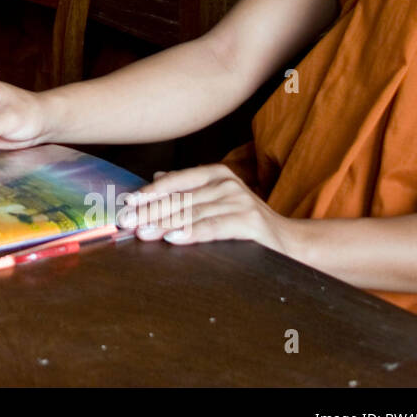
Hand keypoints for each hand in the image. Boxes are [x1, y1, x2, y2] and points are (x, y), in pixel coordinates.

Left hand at [117, 164, 294, 253]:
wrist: (290, 242)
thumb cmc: (246, 221)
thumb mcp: (216, 200)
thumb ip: (189, 189)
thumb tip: (156, 175)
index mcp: (216, 174)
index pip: (175, 182)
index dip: (149, 193)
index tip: (127, 203)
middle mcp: (227, 183)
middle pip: (180, 199)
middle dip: (150, 212)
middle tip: (127, 222)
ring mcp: (239, 200)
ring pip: (192, 213)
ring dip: (164, 224)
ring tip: (143, 233)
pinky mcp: (249, 221)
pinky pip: (212, 227)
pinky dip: (191, 233)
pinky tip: (173, 239)